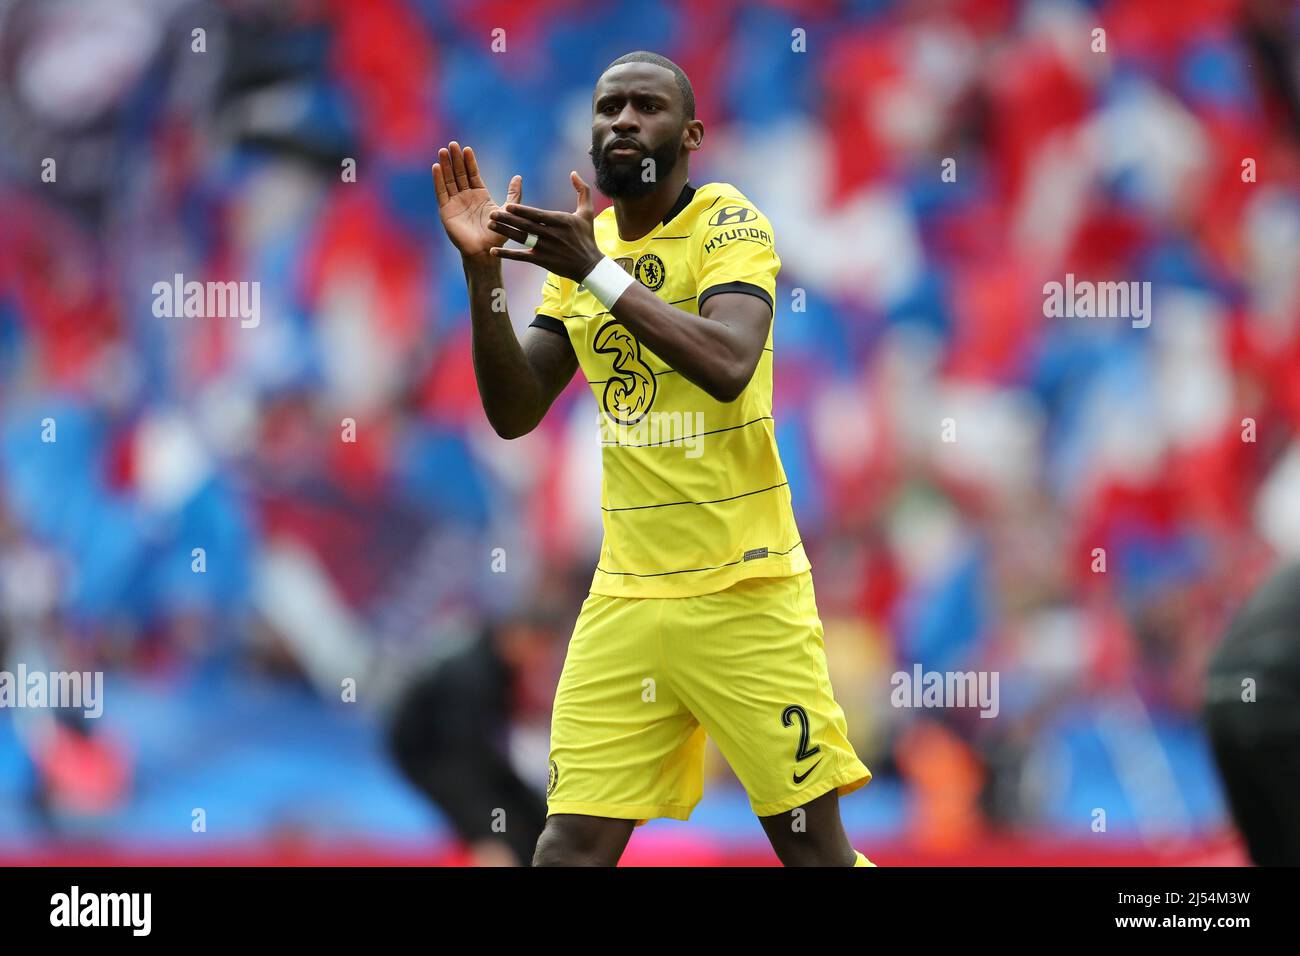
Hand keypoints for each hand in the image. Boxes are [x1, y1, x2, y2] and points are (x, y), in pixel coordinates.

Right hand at [432, 141, 521, 258]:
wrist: (485, 251)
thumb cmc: (497, 234)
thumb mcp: (508, 210)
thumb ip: (513, 194)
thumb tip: (518, 176)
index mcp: (479, 195)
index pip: (472, 173)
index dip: (469, 161)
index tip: (467, 149)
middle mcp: (466, 197)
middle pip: (459, 173)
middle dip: (456, 159)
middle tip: (452, 144)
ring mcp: (455, 203)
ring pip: (449, 180)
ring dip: (445, 165)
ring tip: (443, 151)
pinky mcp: (446, 211)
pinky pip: (441, 192)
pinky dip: (438, 180)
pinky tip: (436, 167)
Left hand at [486, 171, 603, 281]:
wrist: (589, 265)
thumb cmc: (587, 237)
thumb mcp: (587, 212)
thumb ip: (582, 191)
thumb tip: (574, 173)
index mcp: (560, 221)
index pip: (537, 215)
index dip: (522, 211)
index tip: (508, 206)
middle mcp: (551, 234)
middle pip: (526, 226)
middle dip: (508, 220)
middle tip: (492, 214)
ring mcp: (545, 248)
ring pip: (521, 239)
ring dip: (504, 232)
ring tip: (490, 226)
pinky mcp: (541, 260)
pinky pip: (521, 256)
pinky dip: (507, 254)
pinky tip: (493, 251)